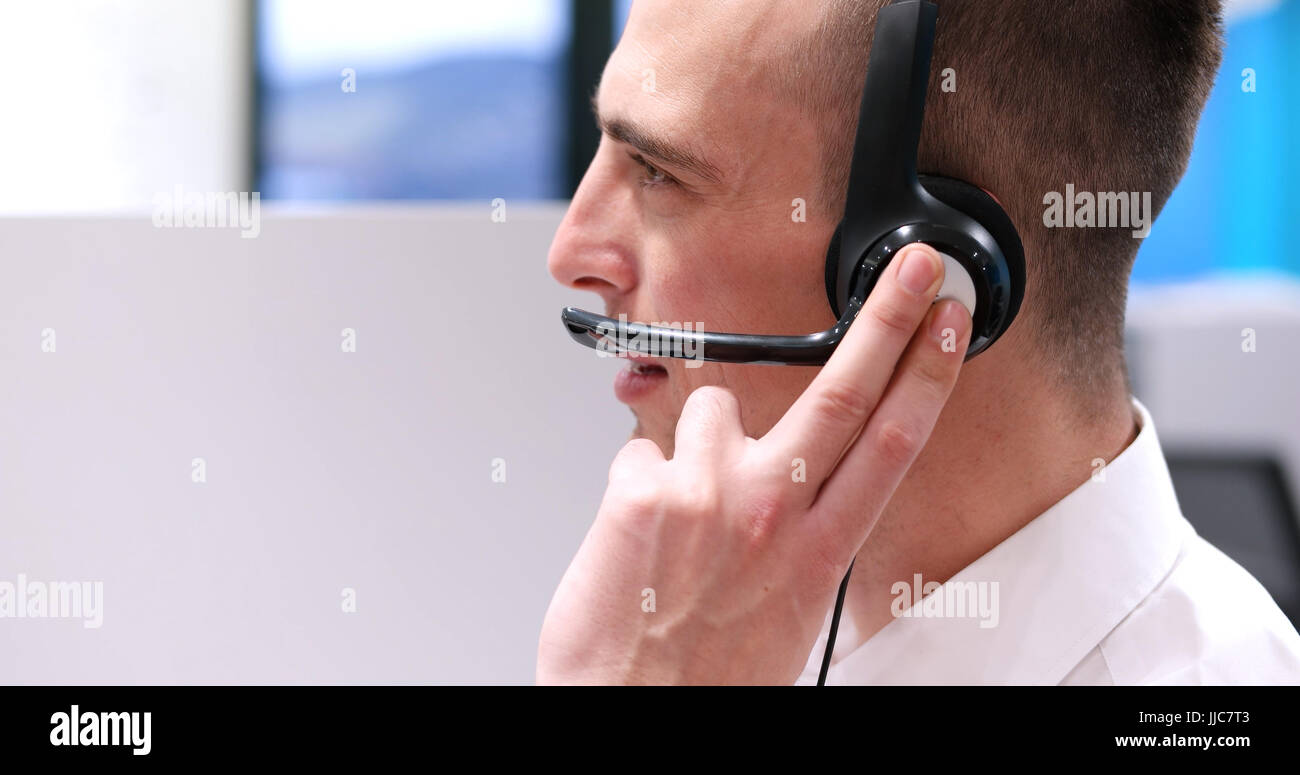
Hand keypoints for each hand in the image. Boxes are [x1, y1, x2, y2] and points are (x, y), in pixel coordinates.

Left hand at [536, 244, 970, 683]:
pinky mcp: (643, 491)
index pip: (893, 442)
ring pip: (714, 407)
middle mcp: (772, 513)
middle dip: (886, 319)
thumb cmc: (707, 678)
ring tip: (684, 510)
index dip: (928, 371)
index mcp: (819, 550)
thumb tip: (797, 488)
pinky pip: (643, 448)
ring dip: (700, 442)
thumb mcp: (787, 610)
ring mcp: (707, 495)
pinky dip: (642, 478)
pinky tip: (638, 531)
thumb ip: (800, 536)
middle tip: (909, 269)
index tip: (948, 321)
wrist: (628, 715)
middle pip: (844, 393)